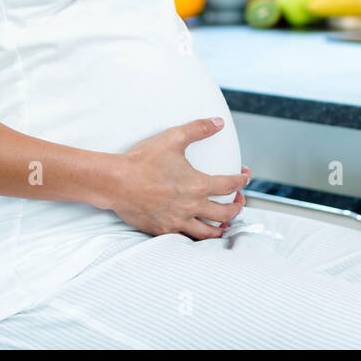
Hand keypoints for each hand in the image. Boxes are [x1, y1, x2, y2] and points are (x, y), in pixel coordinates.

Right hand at [102, 116, 251, 239]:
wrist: (115, 182)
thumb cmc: (142, 160)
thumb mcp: (173, 138)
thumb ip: (199, 129)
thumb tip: (219, 122)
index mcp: (198, 185)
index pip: (229, 185)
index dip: (242, 181)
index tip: (245, 177)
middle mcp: (191, 206)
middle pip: (224, 213)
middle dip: (237, 208)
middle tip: (239, 202)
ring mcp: (177, 221)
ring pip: (207, 233)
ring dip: (220, 228)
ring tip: (224, 225)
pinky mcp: (162, 230)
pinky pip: (185, 238)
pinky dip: (196, 237)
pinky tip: (196, 233)